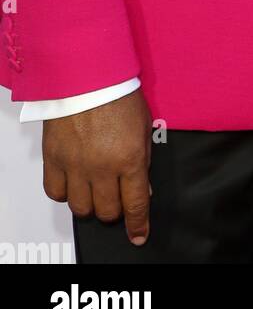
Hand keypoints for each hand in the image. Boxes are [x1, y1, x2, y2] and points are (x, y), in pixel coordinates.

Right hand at [42, 89, 153, 243]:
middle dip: (115, 210)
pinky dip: (65, 192)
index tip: (138, 235)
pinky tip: (74, 182)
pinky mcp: (54, 159)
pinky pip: (56, 192)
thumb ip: (143, 159)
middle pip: (107, 211)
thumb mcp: (143, 126)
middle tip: (116, 199)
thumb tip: (142, 188)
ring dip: (90, 204)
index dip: (138, 224)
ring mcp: (76, 166)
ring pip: (81, 208)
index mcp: (130, 158)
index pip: (136, 204)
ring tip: (95, 190)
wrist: (86, 73)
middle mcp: (102, 167)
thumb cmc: (118, 93)